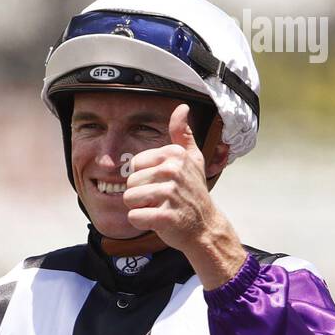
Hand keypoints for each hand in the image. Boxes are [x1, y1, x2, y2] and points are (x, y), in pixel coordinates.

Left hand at [123, 104, 215, 250]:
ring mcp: (170, 194)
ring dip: (140, 208)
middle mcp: (173, 170)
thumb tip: (182, 107)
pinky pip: (134, 217)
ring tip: (159, 209)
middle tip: (161, 200)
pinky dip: (141, 222)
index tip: (162, 184)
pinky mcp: (166, 217)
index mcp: (174, 154)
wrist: (205, 226)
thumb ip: (182, 134)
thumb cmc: (194, 192)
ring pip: (129, 199)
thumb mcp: (192, 159)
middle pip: (129, 182)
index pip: (135, 164)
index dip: (144, 178)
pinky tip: (158, 221)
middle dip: (140, 195)